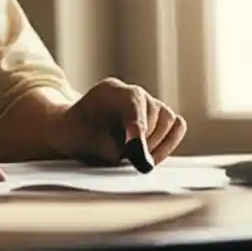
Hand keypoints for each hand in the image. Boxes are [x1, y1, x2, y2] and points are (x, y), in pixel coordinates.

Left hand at [49, 78, 187, 165]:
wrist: (75, 134)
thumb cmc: (76, 136)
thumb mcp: (86, 142)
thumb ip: (110, 148)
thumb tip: (138, 155)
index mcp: (109, 91)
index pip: (133, 102)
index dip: (138, 126)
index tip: (138, 149)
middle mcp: (132, 92)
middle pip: (155, 113)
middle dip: (146, 141)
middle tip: (131, 160)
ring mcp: (147, 102)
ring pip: (169, 120)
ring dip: (158, 144)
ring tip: (140, 159)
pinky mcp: (159, 116)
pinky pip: (177, 126)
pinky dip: (169, 143)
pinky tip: (153, 156)